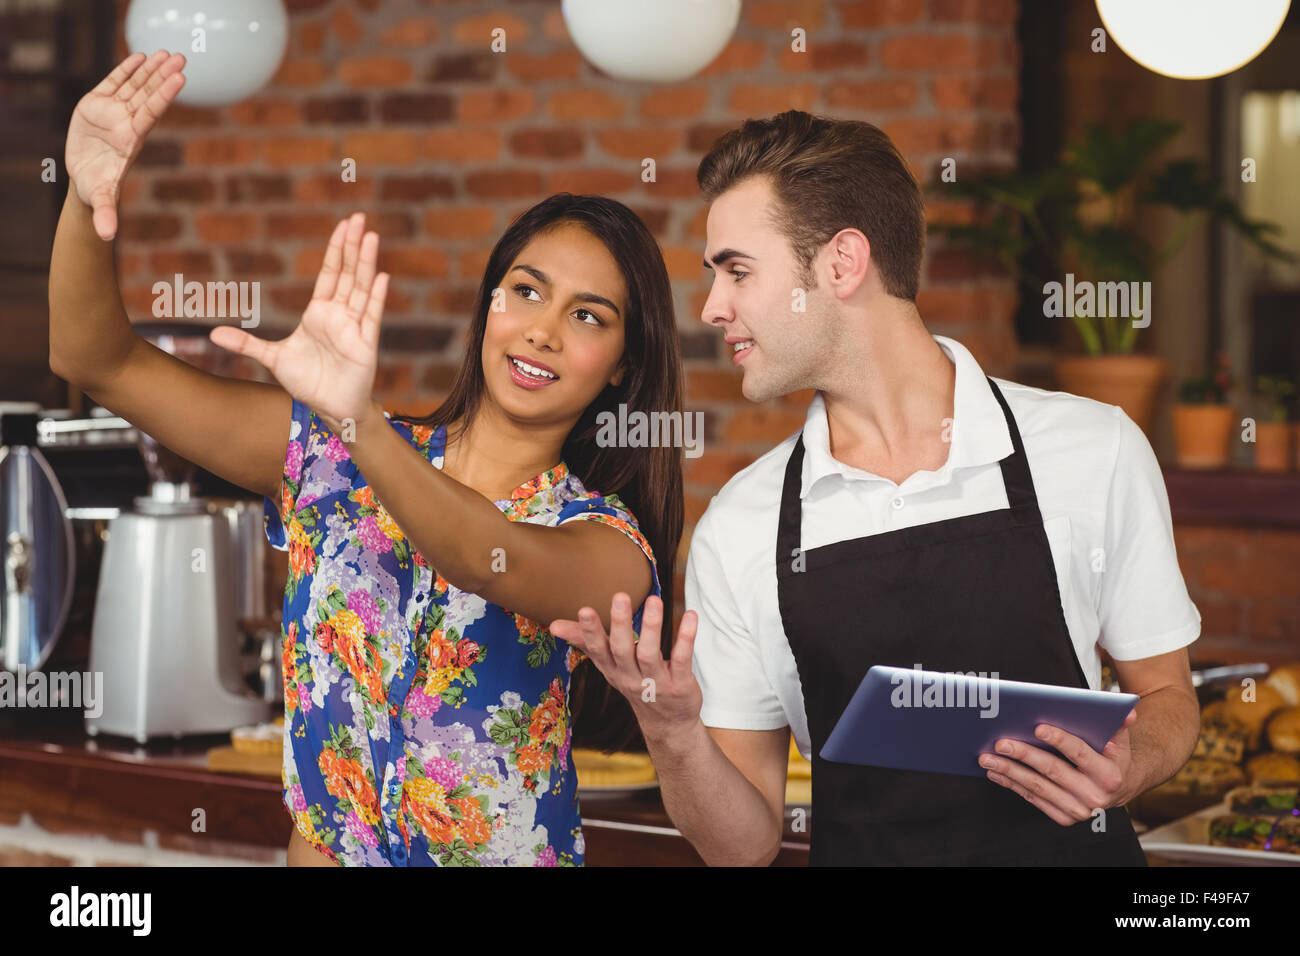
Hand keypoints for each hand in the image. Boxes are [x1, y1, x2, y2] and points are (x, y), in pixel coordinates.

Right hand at [67, 50, 185, 240]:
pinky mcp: (97, 105)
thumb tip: (107, 235)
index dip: (164, 95)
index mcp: (131, 139)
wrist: (86, 180)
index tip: (180, 78)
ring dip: (150, 69)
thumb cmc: (96, 189)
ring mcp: (114, 112)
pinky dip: (125, 70)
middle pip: (149, 94)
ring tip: (166, 52)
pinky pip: (114, 83)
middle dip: (163, 76)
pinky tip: (139, 56)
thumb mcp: (100, 199)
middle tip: (182, 56)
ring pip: (135, 86)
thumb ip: (106, 213)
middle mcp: (127, 122)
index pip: (151, 112)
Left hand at [210, 213, 389, 430]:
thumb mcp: (273, 358)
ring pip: (361, 288)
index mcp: (319, 313)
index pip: (330, 274)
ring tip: (372, 237)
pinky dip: (376, 297)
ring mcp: (354, 328)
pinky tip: (381, 277)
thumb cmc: (307, 382)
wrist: (329, 409)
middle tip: (359, 218)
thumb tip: (214, 334)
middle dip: (353, 246)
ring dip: (366, 263)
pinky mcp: (365, 345)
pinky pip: (371, 317)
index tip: (343, 226)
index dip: (336, 250)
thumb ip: (247, 343)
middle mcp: (339, 315)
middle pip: (348, 273)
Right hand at [550, 594, 702, 739]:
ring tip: (654, 601)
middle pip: (622, 650)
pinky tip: (690, 616)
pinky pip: (682, 660)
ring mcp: (655, 683)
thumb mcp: (609, 665)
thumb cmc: (635, 682)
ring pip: (651, 655)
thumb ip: (584, 641)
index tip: (585, 609)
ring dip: (652, 627)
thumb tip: (553, 625)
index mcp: (612, 669)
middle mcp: (630, 677)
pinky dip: (686, 638)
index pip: (597, 649)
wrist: (667, 723)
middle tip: (620, 596)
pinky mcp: (679, 685)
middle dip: (620, 624)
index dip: (590, 631)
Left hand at [978, 707, 1139, 825]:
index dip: (1059, 739)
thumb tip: (1127, 710)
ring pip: (1037, 787)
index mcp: (1109, 774)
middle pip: (1052, 771)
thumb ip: (1119, 723)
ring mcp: (1078, 810)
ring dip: (1009, 771)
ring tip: (987, 757)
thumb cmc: (1113, 756)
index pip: (1080, 753)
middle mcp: (1094, 796)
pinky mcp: (1063, 817)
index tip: (1037, 726)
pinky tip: (995, 772)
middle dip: (1024, 754)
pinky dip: (1011, 785)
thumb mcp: (1120, 739)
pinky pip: (1033, 799)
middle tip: (1000, 742)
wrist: (1120, 788)